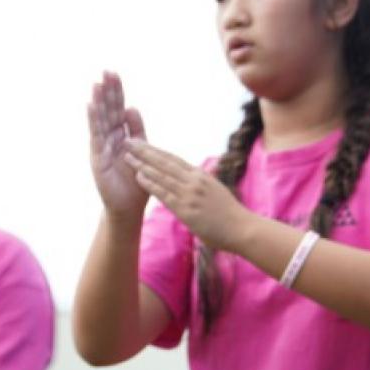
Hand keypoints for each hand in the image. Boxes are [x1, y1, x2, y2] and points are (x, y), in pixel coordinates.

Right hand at [87, 71, 150, 220]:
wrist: (129, 207)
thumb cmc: (136, 181)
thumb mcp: (143, 150)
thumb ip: (137, 129)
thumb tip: (131, 107)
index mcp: (121, 136)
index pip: (118, 109)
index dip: (116, 92)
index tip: (114, 74)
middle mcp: (108, 139)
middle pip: (108, 111)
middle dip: (107, 91)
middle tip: (106, 71)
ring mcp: (101, 148)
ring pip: (100, 120)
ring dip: (98, 102)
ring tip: (96, 84)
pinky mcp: (97, 158)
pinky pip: (96, 136)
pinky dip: (93, 121)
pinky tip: (90, 106)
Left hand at [123, 142, 252, 251]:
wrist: (243, 229)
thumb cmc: (230, 214)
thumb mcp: (215, 191)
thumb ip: (202, 184)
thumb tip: (196, 178)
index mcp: (201, 175)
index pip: (174, 159)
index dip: (156, 150)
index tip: (142, 142)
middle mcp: (195, 181)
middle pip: (165, 162)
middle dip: (145, 151)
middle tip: (128, 141)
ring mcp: (190, 194)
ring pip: (162, 175)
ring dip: (142, 165)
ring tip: (127, 156)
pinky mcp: (186, 209)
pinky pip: (164, 193)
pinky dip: (151, 184)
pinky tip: (138, 177)